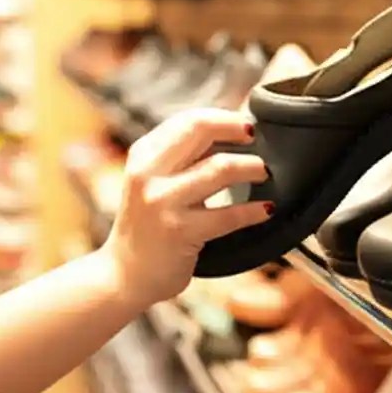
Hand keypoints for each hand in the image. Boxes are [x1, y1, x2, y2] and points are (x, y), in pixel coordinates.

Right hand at [100, 109, 270, 308]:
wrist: (124, 274)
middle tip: (256, 138)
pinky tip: (267, 210)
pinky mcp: (181, 232)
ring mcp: (163, 202)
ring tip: (263, 172)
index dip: (222, 118)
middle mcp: (148, 174)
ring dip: (251, 167)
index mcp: (144, 155)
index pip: (187, 120)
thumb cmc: (148, 226)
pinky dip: (254, 210)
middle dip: (236, 129)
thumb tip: (229, 132)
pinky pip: (229, 215)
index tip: (245, 125)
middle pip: (200, 130)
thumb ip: (182, 157)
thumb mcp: (153, 182)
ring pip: (220, 169)